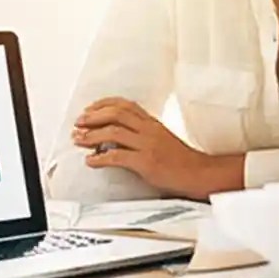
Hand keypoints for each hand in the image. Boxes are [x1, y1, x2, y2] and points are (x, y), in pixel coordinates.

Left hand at [71, 97, 243, 199]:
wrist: (200, 173)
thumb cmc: (182, 160)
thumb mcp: (163, 138)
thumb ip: (143, 133)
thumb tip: (118, 135)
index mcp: (153, 123)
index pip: (125, 104)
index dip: (104, 104)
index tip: (90, 109)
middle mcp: (149, 130)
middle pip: (116, 114)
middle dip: (93, 117)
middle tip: (79, 123)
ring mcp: (148, 145)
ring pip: (113, 132)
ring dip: (91, 135)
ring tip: (79, 140)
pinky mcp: (146, 163)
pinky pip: (117, 157)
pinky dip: (99, 159)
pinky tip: (91, 161)